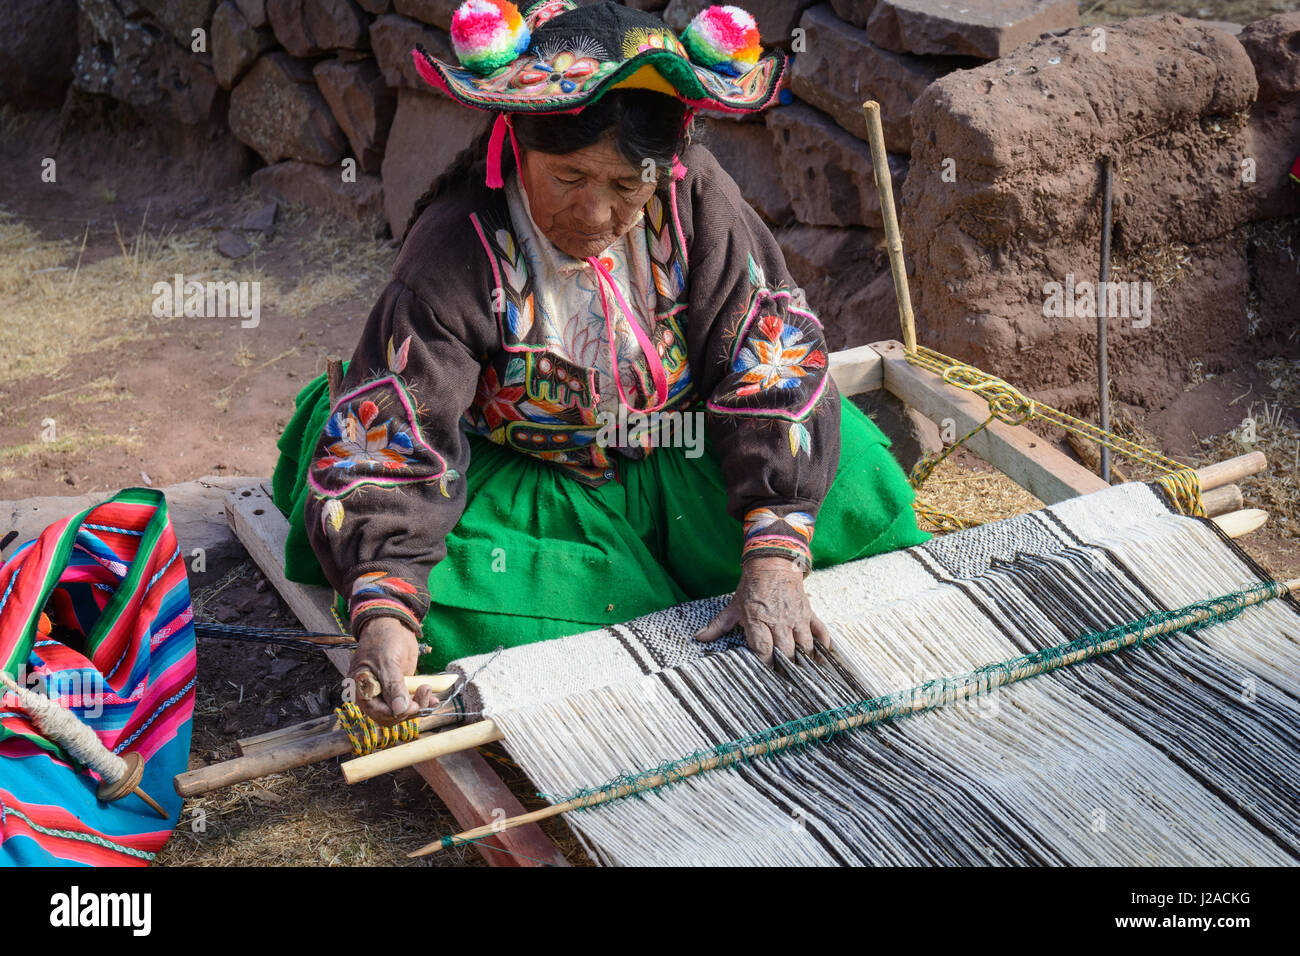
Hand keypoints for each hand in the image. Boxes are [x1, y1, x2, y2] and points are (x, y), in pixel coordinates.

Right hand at [349, 617, 436, 724]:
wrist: (392, 624)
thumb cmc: (383, 640)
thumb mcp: (387, 662)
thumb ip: (393, 687)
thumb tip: (399, 710)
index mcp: (362, 690)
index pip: (378, 713)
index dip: (396, 713)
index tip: (413, 705)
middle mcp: (374, 695)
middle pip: (392, 715)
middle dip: (409, 708)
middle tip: (424, 693)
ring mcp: (388, 691)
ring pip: (404, 709)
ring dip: (419, 704)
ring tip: (428, 690)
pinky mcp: (401, 687)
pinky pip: (411, 700)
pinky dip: (422, 700)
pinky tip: (433, 697)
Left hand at [694, 556, 830, 663]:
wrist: (773, 562)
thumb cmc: (752, 587)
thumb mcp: (733, 606)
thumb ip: (718, 625)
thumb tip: (699, 638)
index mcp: (758, 619)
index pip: (763, 650)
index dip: (765, 665)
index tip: (766, 675)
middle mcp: (779, 620)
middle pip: (786, 652)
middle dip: (785, 668)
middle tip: (784, 681)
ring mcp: (796, 617)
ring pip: (804, 646)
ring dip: (804, 661)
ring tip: (803, 675)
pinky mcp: (809, 613)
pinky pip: (820, 632)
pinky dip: (823, 646)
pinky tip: (822, 659)